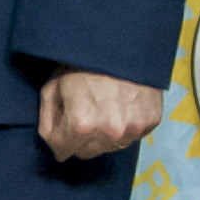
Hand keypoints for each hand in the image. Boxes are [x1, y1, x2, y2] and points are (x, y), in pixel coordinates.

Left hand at [39, 68, 164, 160]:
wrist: (119, 47)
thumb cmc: (80, 65)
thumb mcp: (52, 89)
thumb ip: (48, 121)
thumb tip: (53, 145)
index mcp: (80, 124)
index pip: (63, 151)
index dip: (58, 142)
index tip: (59, 134)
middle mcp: (109, 132)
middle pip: (87, 153)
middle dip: (78, 141)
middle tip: (79, 119)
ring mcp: (133, 128)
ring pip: (111, 147)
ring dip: (102, 136)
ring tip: (100, 111)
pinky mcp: (150, 122)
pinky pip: (132, 136)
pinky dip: (124, 127)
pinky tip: (119, 108)